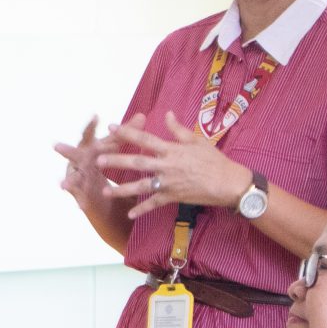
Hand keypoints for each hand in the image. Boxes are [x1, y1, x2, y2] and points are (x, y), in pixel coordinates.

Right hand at [52, 114, 136, 208]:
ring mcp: (78, 178)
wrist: (101, 187)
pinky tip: (81, 206)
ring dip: (69, 181)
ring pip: (74, 178)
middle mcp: (80, 162)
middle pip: (74, 155)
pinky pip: (80, 197)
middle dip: (66, 151)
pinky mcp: (81, 194)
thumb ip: (126, 132)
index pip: (89, 136)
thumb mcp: (115, 147)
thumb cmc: (105, 161)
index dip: (91, 127)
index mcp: (88, 148)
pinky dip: (80, 201)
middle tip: (56, 146)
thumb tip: (142, 115)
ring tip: (62, 185)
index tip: (95, 117)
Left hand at [98, 111, 253, 218]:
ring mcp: (169, 183)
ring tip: (105, 190)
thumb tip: (167, 114)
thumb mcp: (197, 141)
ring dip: (122, 188)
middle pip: (138, 162)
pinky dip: (142, 209)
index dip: (128, 132)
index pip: (145, 139)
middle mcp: (167, 166)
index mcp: (172, 150)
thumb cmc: (214, 160)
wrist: (228, 183)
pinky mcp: (173, 197)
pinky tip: (129, 214)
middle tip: (98, 159)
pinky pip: (154, 204)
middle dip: (117, 160)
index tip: (111, 127)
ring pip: (141, 186)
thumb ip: (178, 129)